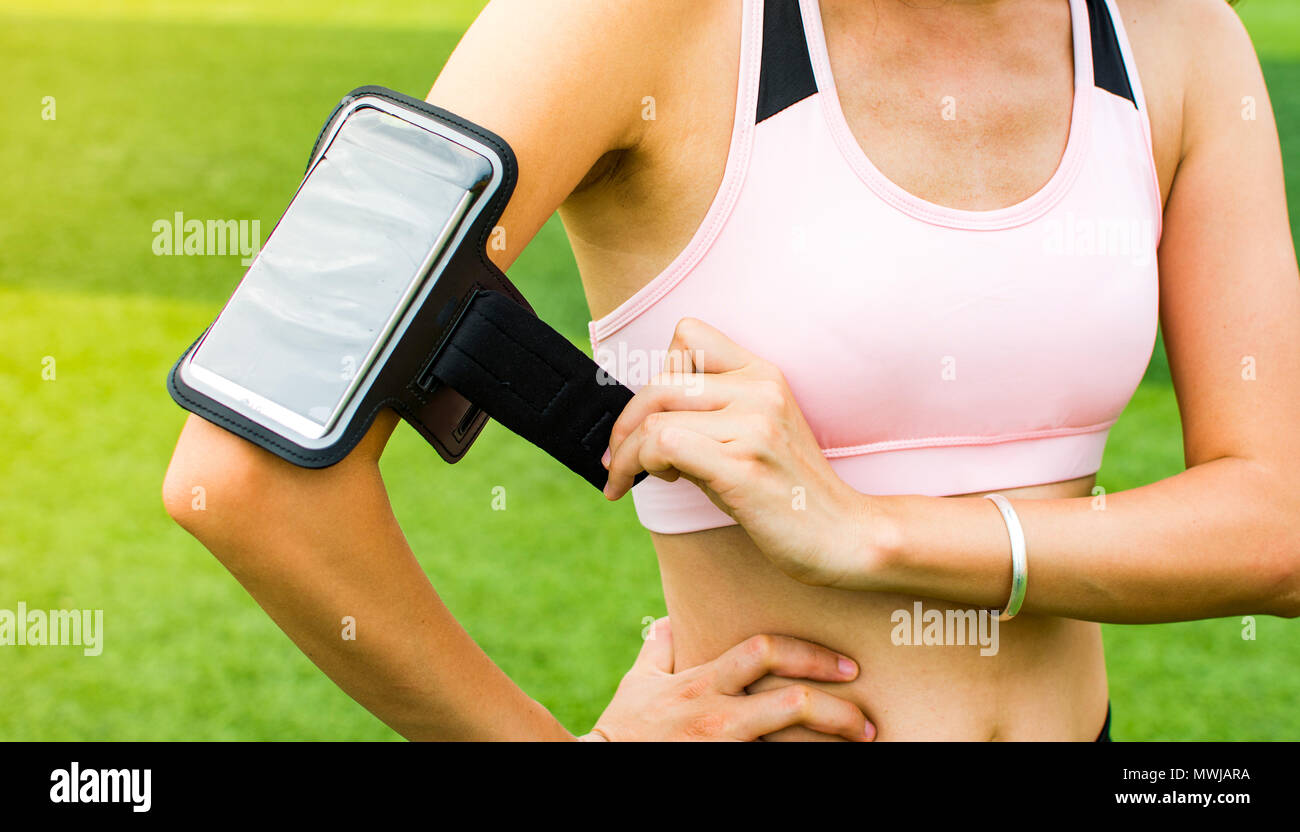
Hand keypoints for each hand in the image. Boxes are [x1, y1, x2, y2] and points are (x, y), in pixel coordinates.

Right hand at [582, 618, 875, 740]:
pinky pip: (775, 764)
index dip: (810, 654)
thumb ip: (660, 648)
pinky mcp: (725, 768)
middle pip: (792, 703)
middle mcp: (719, 716)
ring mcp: (723, 749)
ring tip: (861, 743)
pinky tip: (826, 763)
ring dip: (831, 745)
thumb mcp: (639, 681)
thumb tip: (670, 620)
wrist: (601, 765)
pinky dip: (802, 763)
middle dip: (838, 710)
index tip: (845, 666)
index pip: (765, 652)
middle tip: (866, 717)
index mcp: (704, 682)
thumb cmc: (624, 727)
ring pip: (791, 745)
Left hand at [603, 318, 877, 587]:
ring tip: (630, 478)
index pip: (688, 336)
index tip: (649, 415)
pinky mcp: (741, 465)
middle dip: (625, 424)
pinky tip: (646, 485)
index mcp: (763, 374)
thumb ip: (706, 417)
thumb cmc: (788, 494)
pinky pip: (664, 444)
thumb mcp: (751, 436)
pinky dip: (638, 465)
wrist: (844, 536)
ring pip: (655, 418)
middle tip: (617, 458)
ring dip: (626, 453)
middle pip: (659, 382)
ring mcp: (753, 425)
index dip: (657, 374)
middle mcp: (759, 390)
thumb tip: (637, 422)